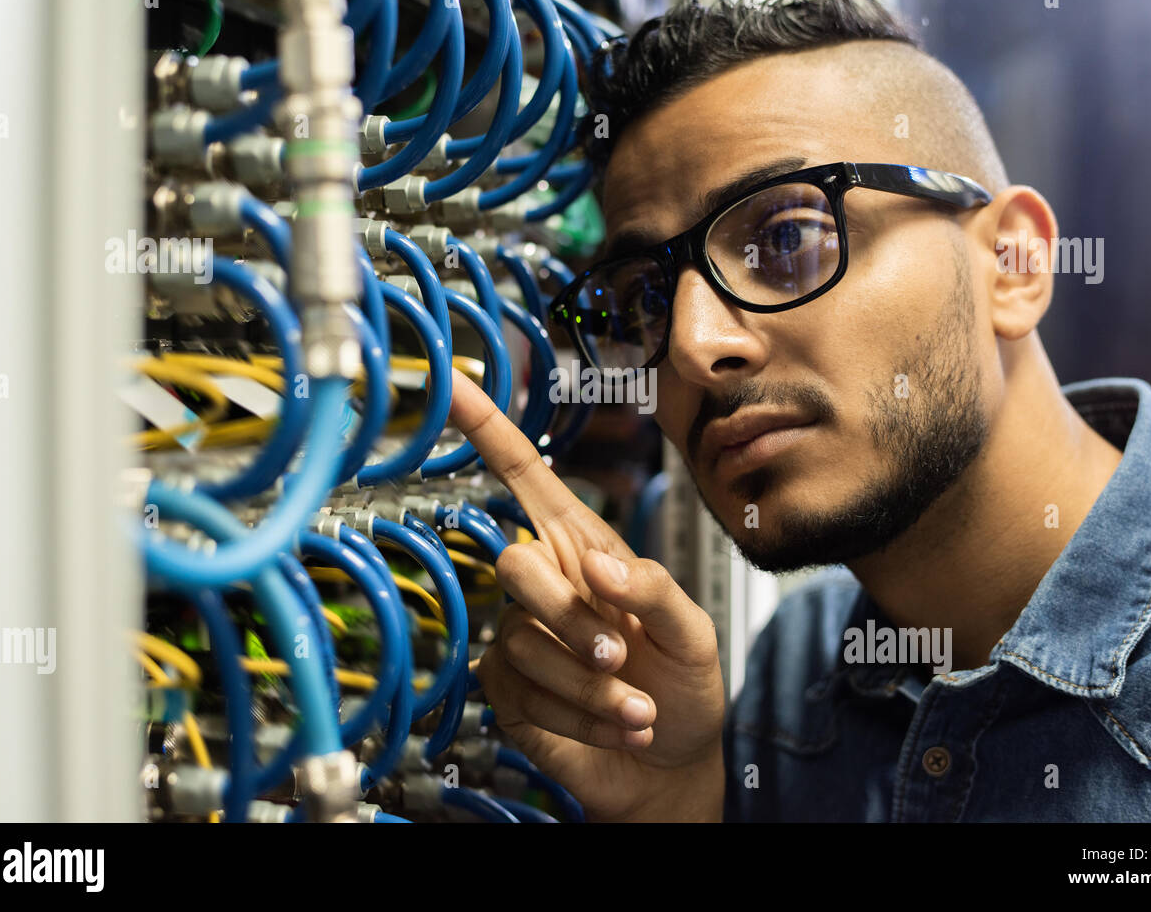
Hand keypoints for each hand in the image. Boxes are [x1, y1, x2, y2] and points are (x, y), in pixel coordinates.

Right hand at [448, 369, 725, 820]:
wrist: (672, 765)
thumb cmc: (685, 685)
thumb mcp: (693, 631)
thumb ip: (654, 588)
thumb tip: (597, 565)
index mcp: (588, 551)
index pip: (530, 481)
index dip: (491, 433)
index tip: (456, 386)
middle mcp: (548, 586)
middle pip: (516, 565)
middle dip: (570, 617)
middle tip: (621, 655)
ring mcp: (522, 637)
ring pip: (522, 639)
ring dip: (591, 685)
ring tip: (639, 710)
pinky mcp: (507, 691)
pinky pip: (523, 691)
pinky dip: (581, 716)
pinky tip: (617, 726)